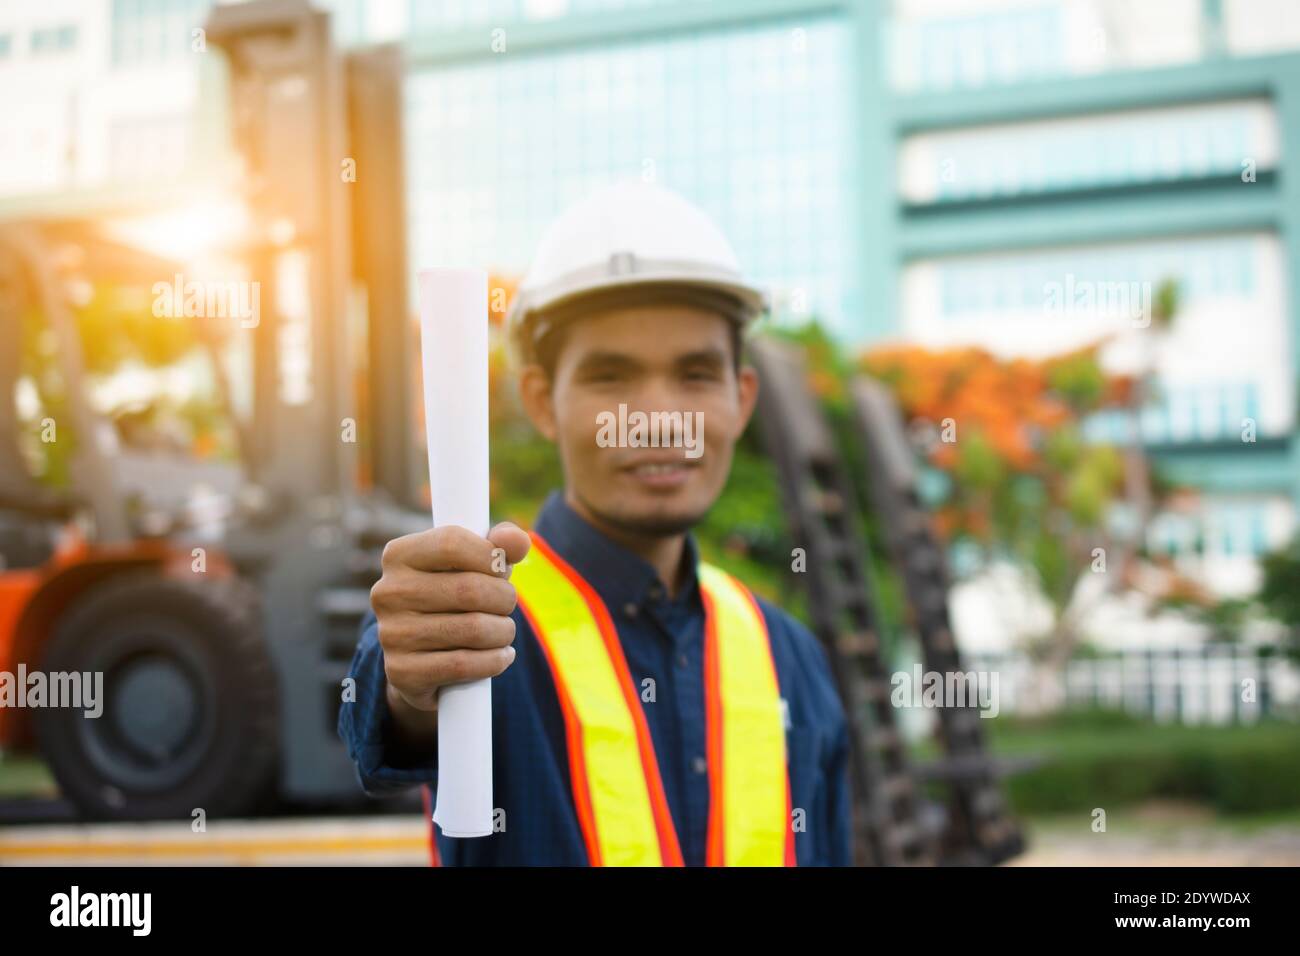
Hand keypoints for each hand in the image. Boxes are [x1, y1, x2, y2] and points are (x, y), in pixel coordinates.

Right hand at [371, 523, 530, 741]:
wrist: (420, 660)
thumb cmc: (452, 600)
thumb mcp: (472, 566)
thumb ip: (499, 546)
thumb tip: (516, 540)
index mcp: (399, 556)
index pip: (452, 543)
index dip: (489, 557)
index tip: (501, 570)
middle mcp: (388, 592)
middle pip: (469, 589)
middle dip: (504, 598)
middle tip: (507, 605)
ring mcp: (392, 634)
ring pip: (473, 629)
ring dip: (503, 631)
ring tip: (504, 631)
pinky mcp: (402, 671)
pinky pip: (463, 665)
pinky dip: (494, 661)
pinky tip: (501, 656)